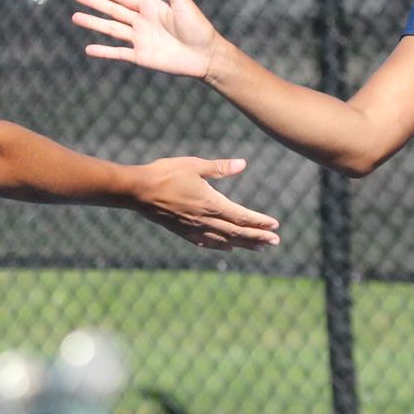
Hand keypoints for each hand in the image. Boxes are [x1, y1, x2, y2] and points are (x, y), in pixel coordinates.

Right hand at [73, 0, 224, 79]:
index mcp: (151, 7)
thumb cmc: (198, 28)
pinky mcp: (141, 56)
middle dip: (95, 3)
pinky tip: (89, 49)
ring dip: (94, 23)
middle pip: (113, 10)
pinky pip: (118, 53)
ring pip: (111, 29)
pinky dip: (103, 51)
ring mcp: (140, 39)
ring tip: (76, 17)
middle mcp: (142, 21)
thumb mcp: (183, 5)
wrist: (204, 56)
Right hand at [132, 157, 280, 250]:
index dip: (260, 222)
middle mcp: (205, 220)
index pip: (242, 216)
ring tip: (260, 247)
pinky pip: (206, 242)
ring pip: (224, 240)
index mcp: (211, 203)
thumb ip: (220, 168)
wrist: (138, 190)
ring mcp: (193, 228)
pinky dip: (220, 246)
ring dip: (244, 244)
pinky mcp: (182, 231)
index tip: (275, 226)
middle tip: (275, 242)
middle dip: (258, 237)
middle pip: (237, 232)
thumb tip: (243, 164)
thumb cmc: (166, 173)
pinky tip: (227, 248)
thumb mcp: (194, 166)